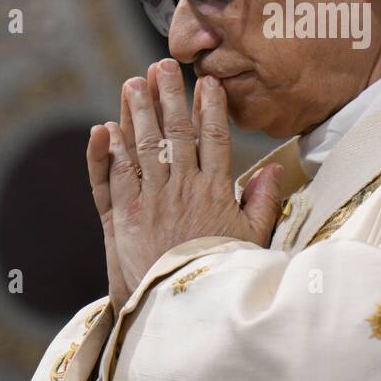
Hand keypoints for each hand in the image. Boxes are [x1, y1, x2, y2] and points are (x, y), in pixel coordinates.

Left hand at [87, 59, 284, 302]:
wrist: (184, 313)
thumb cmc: (222, 278)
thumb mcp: (252, 241)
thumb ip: (263, 203)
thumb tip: (275, 169)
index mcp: (216, 193)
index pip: (214, 140)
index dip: (210, 109)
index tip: (207, 83)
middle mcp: (182, 190)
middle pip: (175, 134)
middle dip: (169, 98)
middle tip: (161, 67)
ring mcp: (151, 201)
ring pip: (143, 148)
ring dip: (136, 114)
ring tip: (132, 84)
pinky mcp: (124, 218)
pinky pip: (115, 177)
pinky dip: (108, 152)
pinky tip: (105, 129)